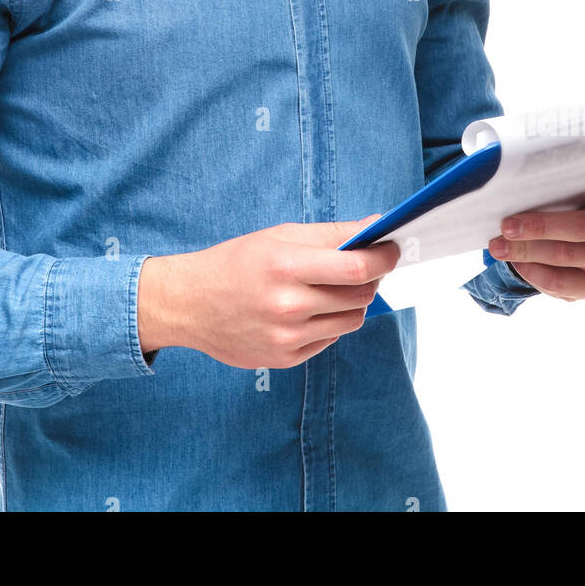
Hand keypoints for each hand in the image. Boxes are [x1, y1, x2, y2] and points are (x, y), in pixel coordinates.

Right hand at [138, 215, 394, 368]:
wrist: (190, 303)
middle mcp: (288, 305)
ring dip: (353, 301)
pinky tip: (309, 309)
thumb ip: (331, 233)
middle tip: (361, 264)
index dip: (384, 257)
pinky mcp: (285, 359)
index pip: (356, 268)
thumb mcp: (279, 236)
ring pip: (352, 320)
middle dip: (370, 277)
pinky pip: (331, 339)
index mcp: (286, 266)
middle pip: (360, 295)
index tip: (394, 248)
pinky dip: (330, 322)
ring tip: (331, 287)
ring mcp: (287, 337)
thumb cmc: (237, 262)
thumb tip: (377, 226)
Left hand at [486, 174, 584, 301]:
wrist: (555, 241)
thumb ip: (549, 178)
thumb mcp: (556, 186)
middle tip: (507, 225)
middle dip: (541, 226)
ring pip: (567, 254)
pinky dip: (533, 272)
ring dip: (527, 250)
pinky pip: (562, 281)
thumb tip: (500, 169)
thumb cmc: (555, 201)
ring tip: (498, 245)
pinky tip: (516, 262)